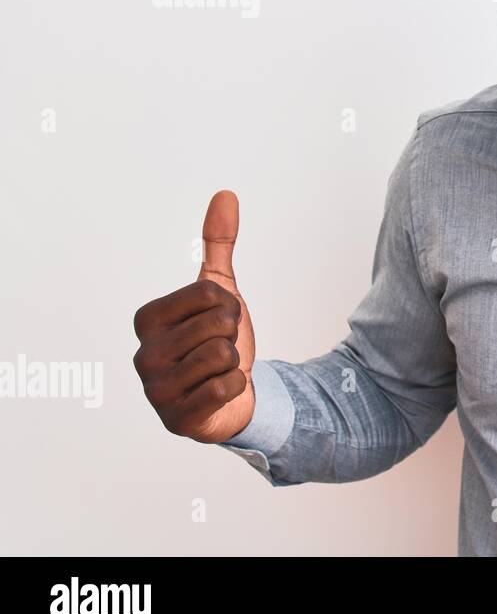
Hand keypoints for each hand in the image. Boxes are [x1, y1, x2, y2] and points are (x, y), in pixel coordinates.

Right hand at [133, 191, 256, 443]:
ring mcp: (156, 390)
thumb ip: (219, 244)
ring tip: (218, 370)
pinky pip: (227, 388)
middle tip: (219, 348)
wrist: (233, 395)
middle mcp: (144, 354)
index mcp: (147, 319)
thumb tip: (225, 194)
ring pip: (224, 357)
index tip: (217, 322)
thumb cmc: (218, 339)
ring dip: (234, 363)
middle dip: (232, 335)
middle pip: (220, 325)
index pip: (211, 293)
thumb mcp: (221, 290)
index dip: (228, 306)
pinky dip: (235, 388)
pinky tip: (218, 392)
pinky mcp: (176, 419)